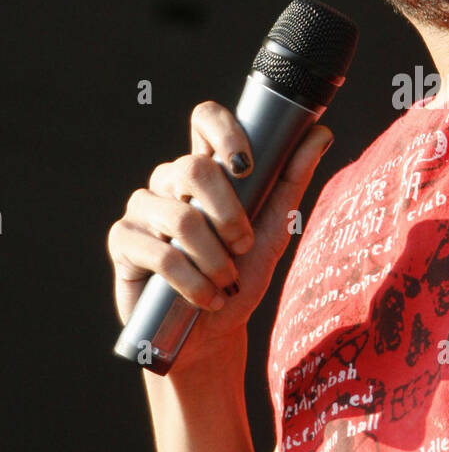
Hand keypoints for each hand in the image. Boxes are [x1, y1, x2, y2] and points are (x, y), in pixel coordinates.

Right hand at [107, 100, 331, 367]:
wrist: (213, 333)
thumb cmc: (242, 275)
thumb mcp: (274, 228)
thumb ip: (292, 179)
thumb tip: (321, 133)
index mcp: (206, 169)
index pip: (205, 119)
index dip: (224, 130)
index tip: (247, 165)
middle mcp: (169, 180)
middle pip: (193, 168)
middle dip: (229, 214)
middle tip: (244, 245)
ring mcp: (142, 208)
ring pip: (180, 217)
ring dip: (214, 258)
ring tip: (226, 280)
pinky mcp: (123, 241)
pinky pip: (159, 253)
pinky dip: (192, 282)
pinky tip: (206, 298)